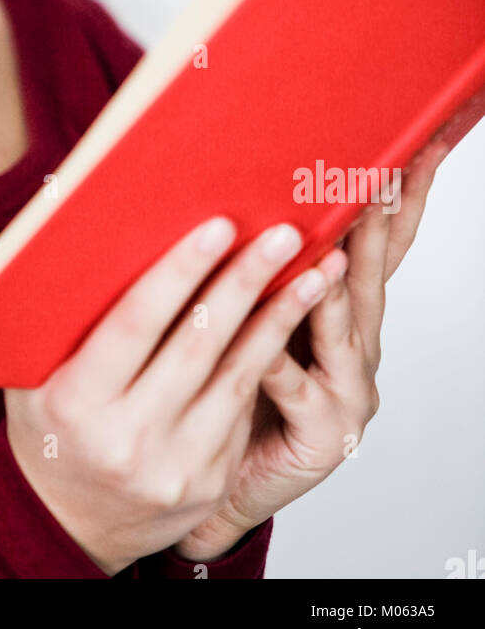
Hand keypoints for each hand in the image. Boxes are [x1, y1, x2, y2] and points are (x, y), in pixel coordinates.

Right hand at [4, 216, 335, 574]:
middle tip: (282, 234)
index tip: (219, 227)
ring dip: (281, 318)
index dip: (180, 273)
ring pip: (237, 375)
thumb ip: (61, 318)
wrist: (64, 522)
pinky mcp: (211, 480)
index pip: (135, 323)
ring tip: (316, 271)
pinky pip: (243, 405)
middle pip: (197, 344)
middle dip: (244, 282)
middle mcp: (128, 438)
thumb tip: (94, 233)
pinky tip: (295, 319)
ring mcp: (177, 465)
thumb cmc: (51, 425)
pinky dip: (271, 356)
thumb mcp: (33, 374)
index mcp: (75, 403)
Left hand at [174, 139, 448, 560]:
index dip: (400, 195)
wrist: (212, 485)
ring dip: (335, 283)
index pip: (378, 242)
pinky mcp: (322, 434)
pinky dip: (278, 361)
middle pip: (371, 271)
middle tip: (387, 169)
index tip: (415, 143)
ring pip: (342, 326)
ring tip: (334, 244)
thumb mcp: (246, 316)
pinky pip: (294, 388)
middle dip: (382, 219)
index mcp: (343, 313)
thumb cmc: (227, 390)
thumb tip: (241, 183)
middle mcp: (357, 347)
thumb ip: (255, 266)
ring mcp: (347, 391)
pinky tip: (265, 343)